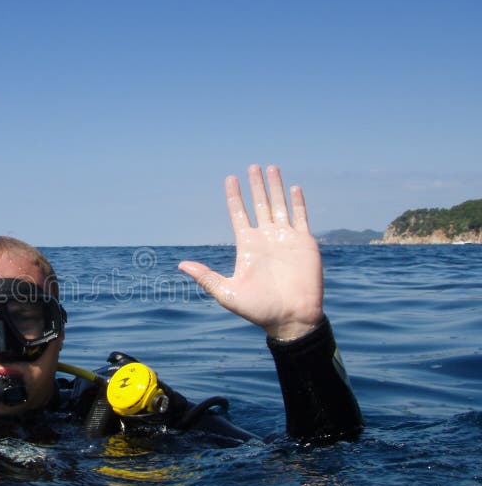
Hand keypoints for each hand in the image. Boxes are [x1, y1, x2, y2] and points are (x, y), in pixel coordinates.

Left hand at [179, 165, 322, 339]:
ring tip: (271, 168)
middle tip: (252, 166)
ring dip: (275, 187)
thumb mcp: (227, 293)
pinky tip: (293, 187)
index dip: (234, 196)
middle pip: (259, 204)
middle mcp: (265, 238)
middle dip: (255, 185)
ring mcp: (285, 239)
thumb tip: (180, 264)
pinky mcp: (304, 243)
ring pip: (279, 205)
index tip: (230, 178)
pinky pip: (300, 217)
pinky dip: (297, 202)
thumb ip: (206, 277)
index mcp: (247, 246)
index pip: (239, 214)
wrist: (291, 319)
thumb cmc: (259, 309)